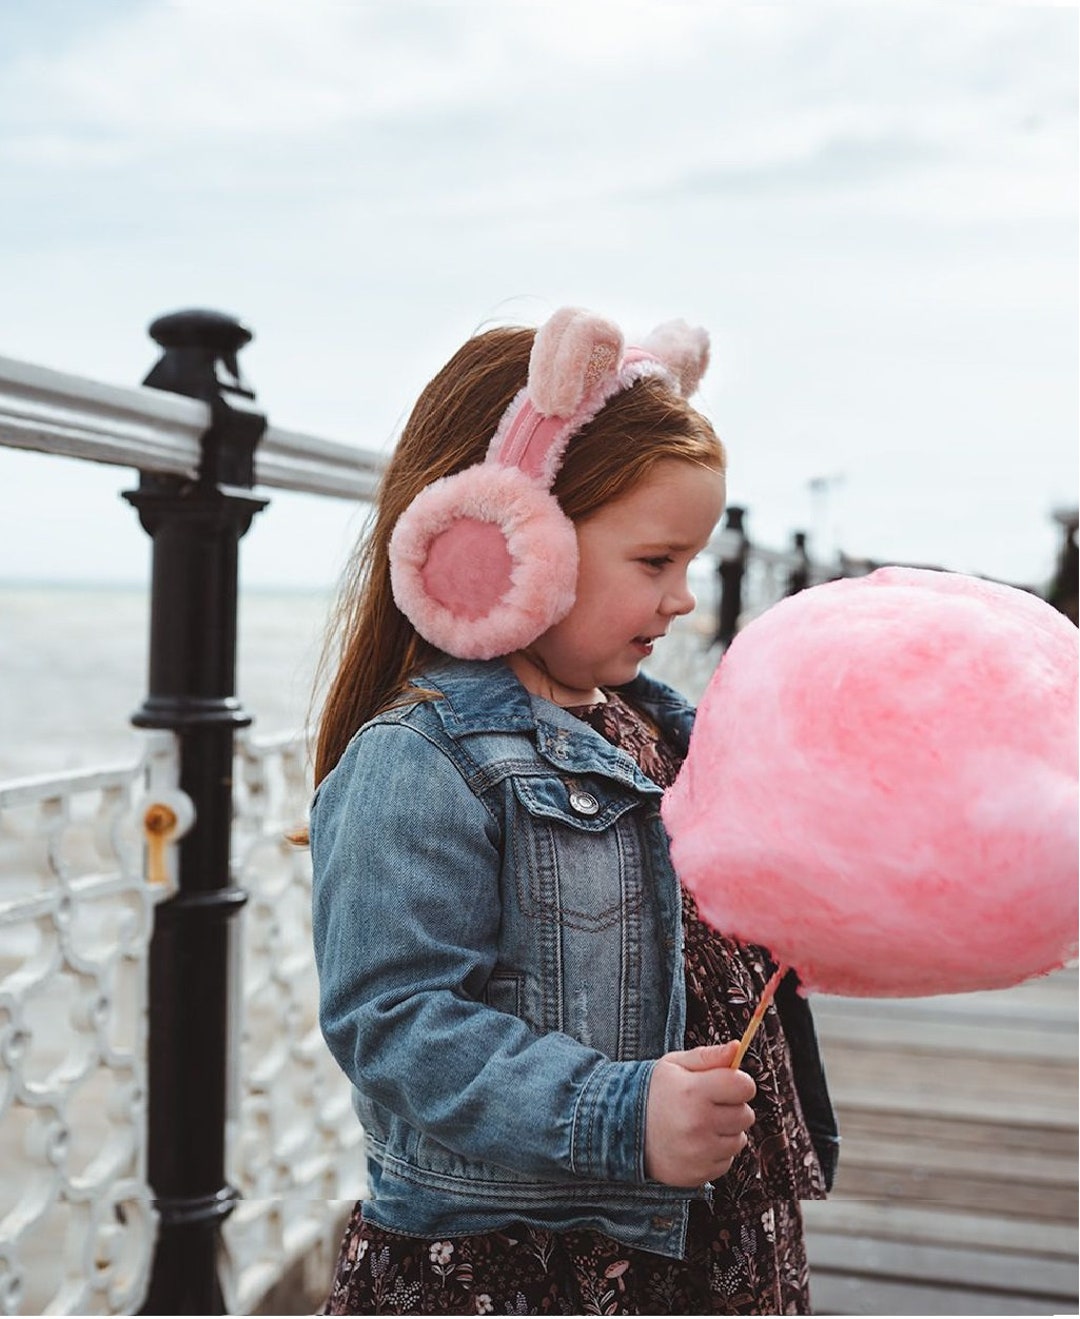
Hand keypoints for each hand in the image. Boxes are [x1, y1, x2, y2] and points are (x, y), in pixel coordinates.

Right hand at [644, 1041, 756, 1186]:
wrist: (621, 1129)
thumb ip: (709, 1056)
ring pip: (739, 1140)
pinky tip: (697, 1142)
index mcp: (694, 1091)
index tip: (727, 1083)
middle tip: (710, 1104)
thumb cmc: (653, 1092)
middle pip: (746, 1115)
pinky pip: (728, 1161)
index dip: (739, 1082)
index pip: (744, 1086)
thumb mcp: (675, 1064)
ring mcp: (699, 1152)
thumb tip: (738, 1047)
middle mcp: (698, 1124)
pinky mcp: (698, 1174)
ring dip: (727, 1131)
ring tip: (701, 1123)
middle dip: (733, 1107)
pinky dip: (717, 1152)